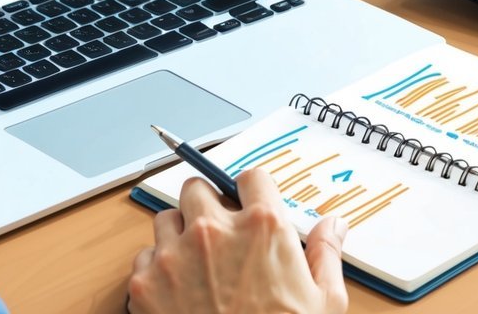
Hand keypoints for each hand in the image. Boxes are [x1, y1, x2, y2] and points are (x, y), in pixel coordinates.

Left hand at [127, 170, 348, 313]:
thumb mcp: (324, 303)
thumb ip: (326, 254)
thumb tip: (334, 224)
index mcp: (262, 228)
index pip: (251, 176)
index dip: (252, 191)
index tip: (251, 203)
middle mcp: (213, 232)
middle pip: (198, 188)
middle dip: (208, 206)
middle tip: (219, 234)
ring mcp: (174, 255)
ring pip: (166, 220)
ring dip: (179, 235)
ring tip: (198, 267)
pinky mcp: (144, 283)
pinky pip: (144, 257)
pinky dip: (157, 270)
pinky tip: (179, 293)